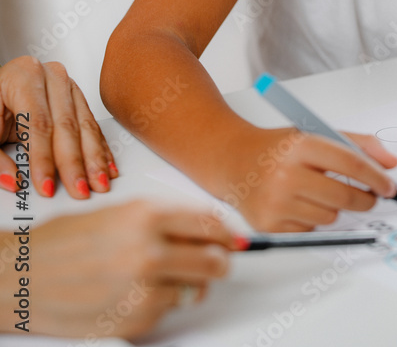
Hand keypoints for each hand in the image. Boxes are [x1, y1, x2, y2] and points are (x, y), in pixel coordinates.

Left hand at [0, 57, 116, 198]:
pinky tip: (106, 166)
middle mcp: (50, 76)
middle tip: (79, 189)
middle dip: (74, 162)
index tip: (46, 186)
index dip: (43, 158)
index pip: (38, 123)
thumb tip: (13, 181)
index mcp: (23, 76)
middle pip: (66, 124)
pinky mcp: (76, 96)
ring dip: (94, 158)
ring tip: (98, 183)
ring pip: (85, 125)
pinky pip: (91, 124)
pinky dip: (99, 148)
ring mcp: (67, 85)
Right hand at [23, 200, 233, 337]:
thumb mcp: (118, 213)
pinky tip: (133, 293)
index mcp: (147, 215)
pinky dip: (159, 305)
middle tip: (213, 262)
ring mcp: (143, 289)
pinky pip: (167, 312)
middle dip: (218, 263)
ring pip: (194, 290)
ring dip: (188, 285)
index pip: (211, 225)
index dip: (227, 234)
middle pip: (215, 262)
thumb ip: (163, 220)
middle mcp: (149, 250)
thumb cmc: (64, 242)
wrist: (23, 278)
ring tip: (161, 277)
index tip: (234, 240)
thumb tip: (204, 229)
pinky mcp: (135, 321)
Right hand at [222, 126, 396, 230]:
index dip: (376, 177)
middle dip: (364, 199)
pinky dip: (313, 219)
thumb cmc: (278, 148)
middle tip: (371, 197)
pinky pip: (311, 229)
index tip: (390, 186)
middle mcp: (286, 174)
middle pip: (344, 195)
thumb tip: (391, 163)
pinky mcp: (269, 225)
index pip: (351, 163)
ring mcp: (276, 202)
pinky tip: (299, 203)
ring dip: (334, 208)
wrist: (233, 160)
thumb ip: (356, 144)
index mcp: (301, 145)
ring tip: (318, 192)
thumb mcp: (314, 133)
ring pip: (330, 216)